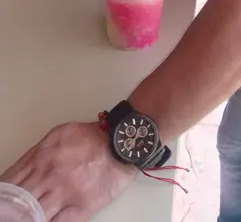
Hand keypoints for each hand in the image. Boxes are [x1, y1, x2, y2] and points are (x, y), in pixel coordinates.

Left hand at [1, 122, 135, 221]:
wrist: (121, 143)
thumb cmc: (91, 137)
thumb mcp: (58, 135)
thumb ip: (36, 153)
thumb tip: (18, 173)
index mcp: (41, 158)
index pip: (9, 184)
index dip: (2, 197)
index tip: (1, 203)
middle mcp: (50, 177)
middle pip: (19, 204)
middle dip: (11, 212)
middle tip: (10, 215)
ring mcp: (65, 194)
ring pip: (35, 217)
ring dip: (27, 220)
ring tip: (26, 219)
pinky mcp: (82, 208)